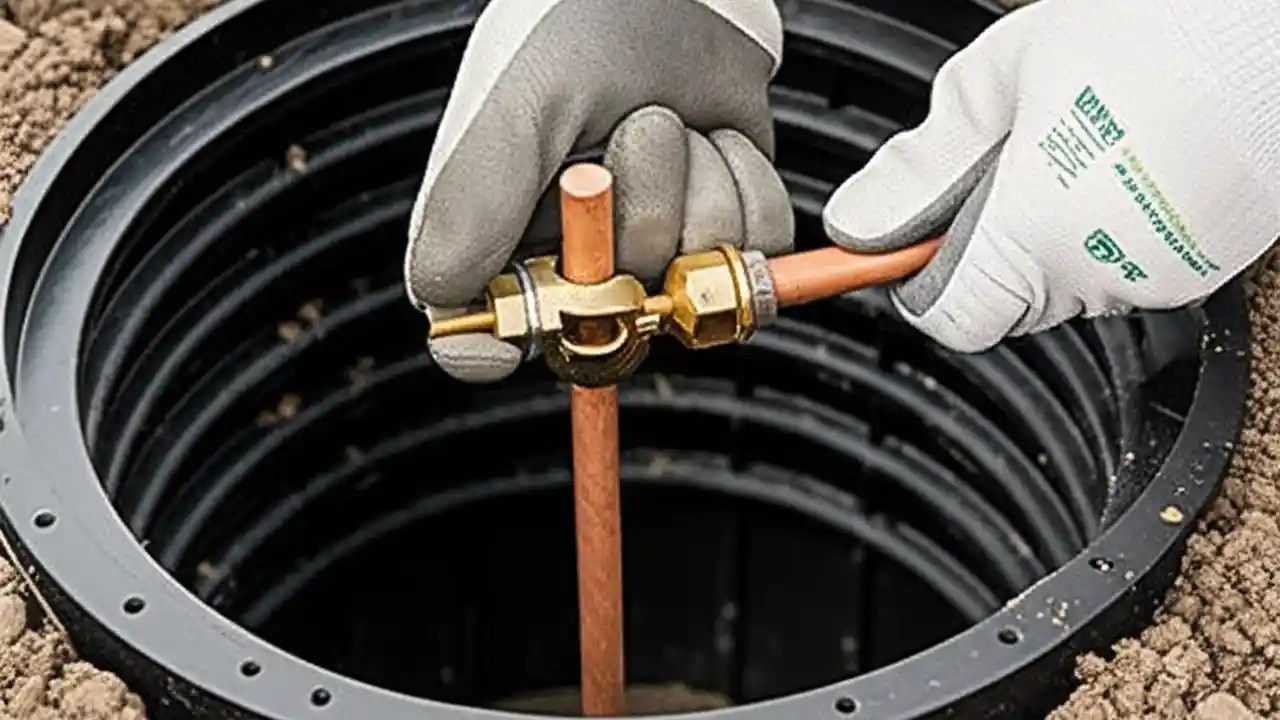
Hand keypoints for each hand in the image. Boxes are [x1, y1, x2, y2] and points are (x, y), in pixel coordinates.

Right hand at [406, 0, 792, 381]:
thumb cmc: (577, 23)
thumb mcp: (513, 109)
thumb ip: (472, 203)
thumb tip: (445, 299)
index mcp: (495, 232)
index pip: (478, 337)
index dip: (513, 337)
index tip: (557, 304)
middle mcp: (572, 251)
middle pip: (617, 309)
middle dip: (640, 212)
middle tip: (625, 136)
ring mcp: (649, 243)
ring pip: (693, 276)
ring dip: (698, 185)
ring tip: (670, 122)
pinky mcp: (717, 226)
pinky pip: (756, 250)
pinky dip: (746, 185)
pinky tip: (715, 138)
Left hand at [823, 0, 1279, 351]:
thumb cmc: (1160, 26)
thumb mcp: (1003, 77)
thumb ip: (921, 164)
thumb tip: (859, 220)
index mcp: (1039, 238)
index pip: (947, 319)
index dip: (917, 272)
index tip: (912, 226)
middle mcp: (1104, 277)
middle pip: (1005, 300)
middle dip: (985, 239)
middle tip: (1009, 151)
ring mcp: (1167, 275)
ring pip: (1066, 281)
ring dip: (1050, 229)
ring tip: (1081, 139)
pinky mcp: (1210, 263)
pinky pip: (1128, 264)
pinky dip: (1109, 224)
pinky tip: (1126, 156)